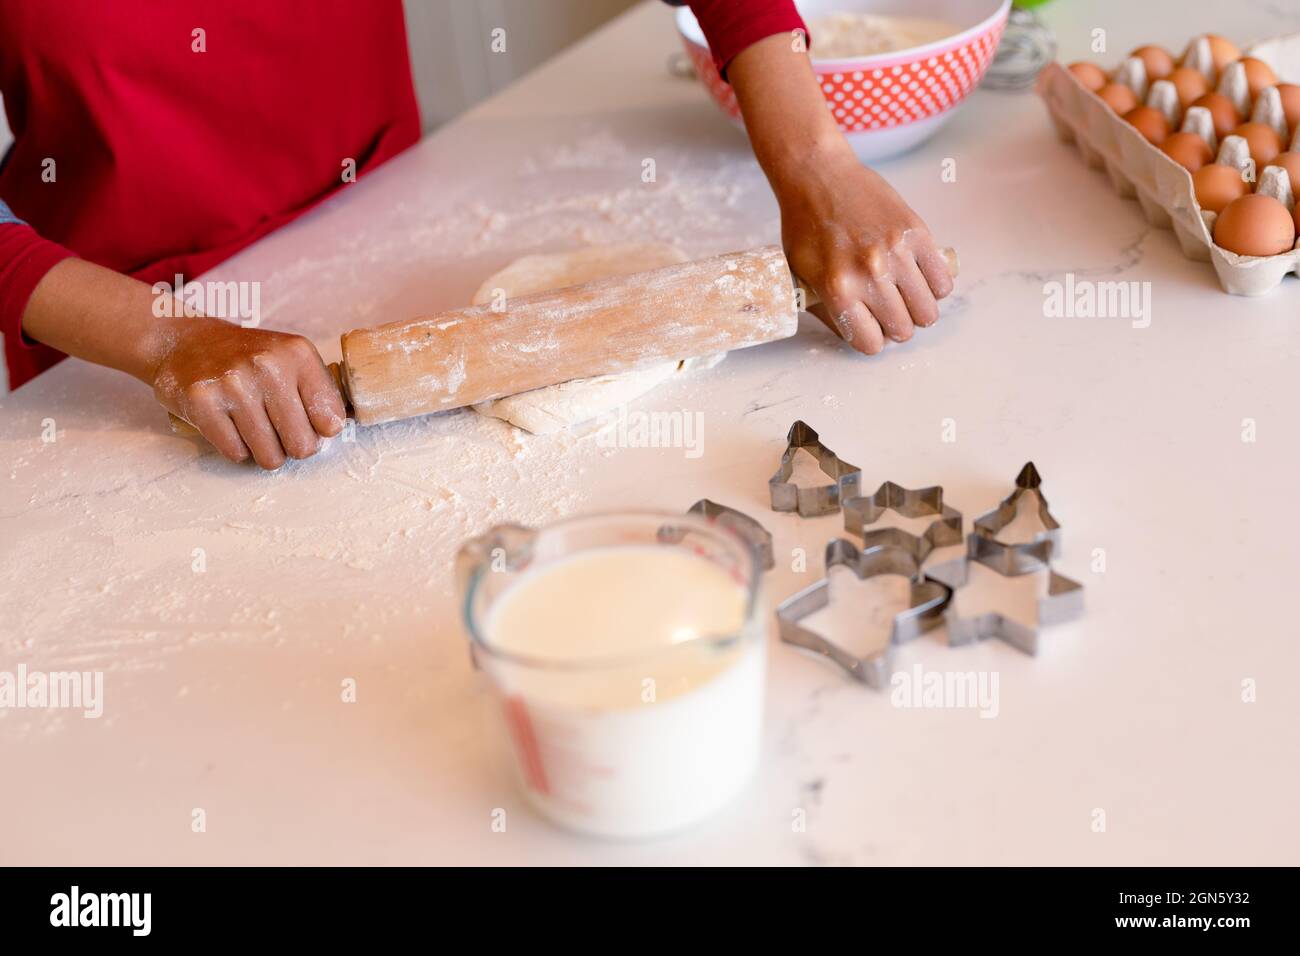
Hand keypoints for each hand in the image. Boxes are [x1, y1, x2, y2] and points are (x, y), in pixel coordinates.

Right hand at [151, 318, 345, 468]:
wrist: (187, 342)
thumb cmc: (249, 359)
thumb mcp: (290, 359)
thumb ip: (318, 392)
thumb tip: (336, 432)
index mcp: (297, 354)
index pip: (331, 421)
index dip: (321, 431)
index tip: (308, 422)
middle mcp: (267, 366)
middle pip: (302, 445)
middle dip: (293, 447)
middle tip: (280, 431)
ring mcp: (232, 385)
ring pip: (270, 456)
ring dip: (265, 451)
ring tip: (254, 427)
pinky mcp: (201, 402)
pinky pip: (236, 453)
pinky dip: (237, 448)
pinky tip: (230, 425)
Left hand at [777, 147, 952, 353]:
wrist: (820, 177)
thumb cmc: (806, 228)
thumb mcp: (801, 276)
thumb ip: (829, 311)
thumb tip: (860, 337)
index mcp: (838, 289)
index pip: (871, 344)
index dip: (872, 340)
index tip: (871, 329)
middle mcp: (869, 275)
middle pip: (903, 330)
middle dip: (896, 326)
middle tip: (888, 311)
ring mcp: (896, 253)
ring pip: (927, 310)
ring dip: (918, 309)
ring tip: (905, 296)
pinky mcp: (917, 233)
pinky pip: (942, 280)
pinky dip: (934, 286)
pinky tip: (918, 277)